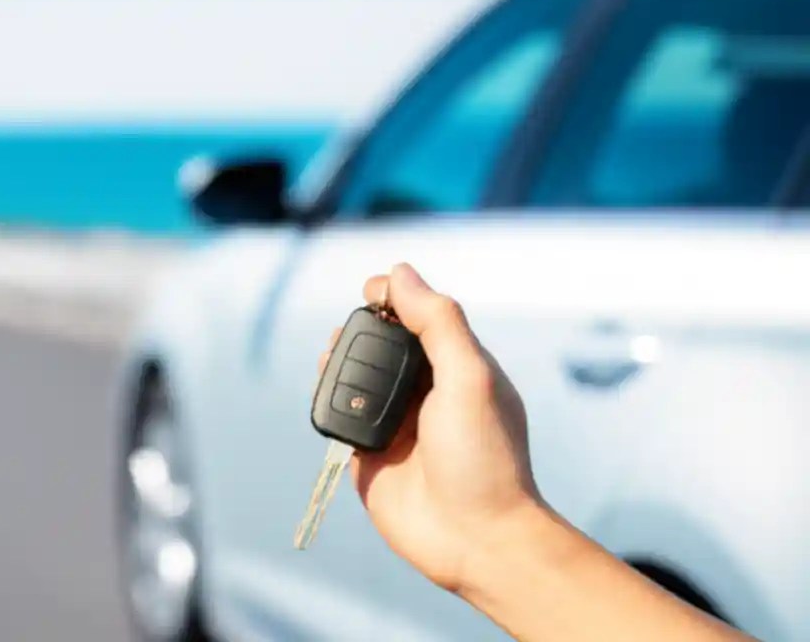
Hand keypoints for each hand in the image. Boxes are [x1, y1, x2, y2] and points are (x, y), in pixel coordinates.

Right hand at [317, 263, 540, 594]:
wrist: (475, 539)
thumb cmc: (484, 459)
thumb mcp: (469, 376)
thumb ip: (437, 321)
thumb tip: (399, 273)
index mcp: (458, 367)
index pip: (419, 316)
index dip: (393, 298)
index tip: (371, 293)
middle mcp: (426, 391)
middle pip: (381, 343)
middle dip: (359, 330)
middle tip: (347, 335)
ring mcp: (396, 423)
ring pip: (356, 377)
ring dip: (339, 363)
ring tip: (330, 362)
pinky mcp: (369, 454)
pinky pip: (341, 417)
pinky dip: (328, 400)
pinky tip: (326, 395)